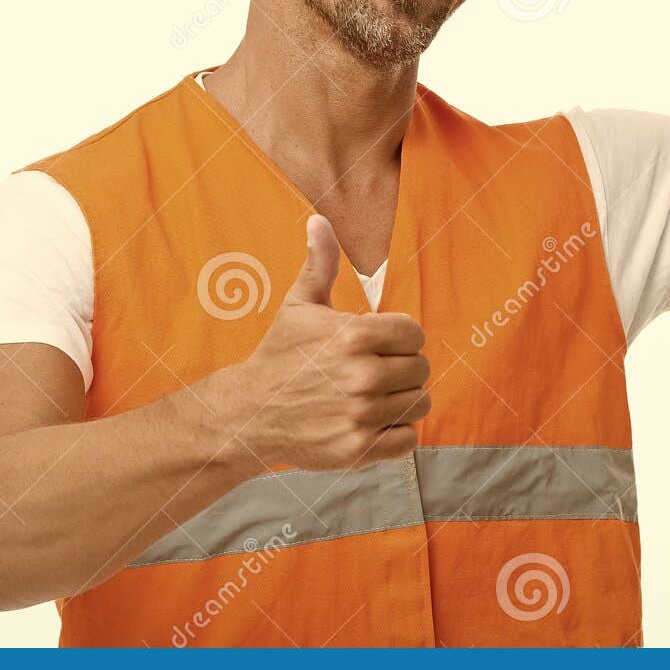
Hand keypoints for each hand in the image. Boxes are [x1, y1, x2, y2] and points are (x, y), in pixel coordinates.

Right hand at [225, 214, 430, 470]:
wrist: (249, 413)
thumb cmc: (280, 355)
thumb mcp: (299, 305)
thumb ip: (320, 263)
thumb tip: (319, 220)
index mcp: (354, 335)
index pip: (415, 334)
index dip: (399, 338)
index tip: (377, 344)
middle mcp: (362, 375)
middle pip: (421, 369)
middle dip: (401, 369)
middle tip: (371, 372)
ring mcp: (361, 414)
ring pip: (418, 403)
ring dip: (400, 401)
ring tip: (370, 396)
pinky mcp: (359, 448)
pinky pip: (408, 439)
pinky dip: (395, 433)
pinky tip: (368, 422)